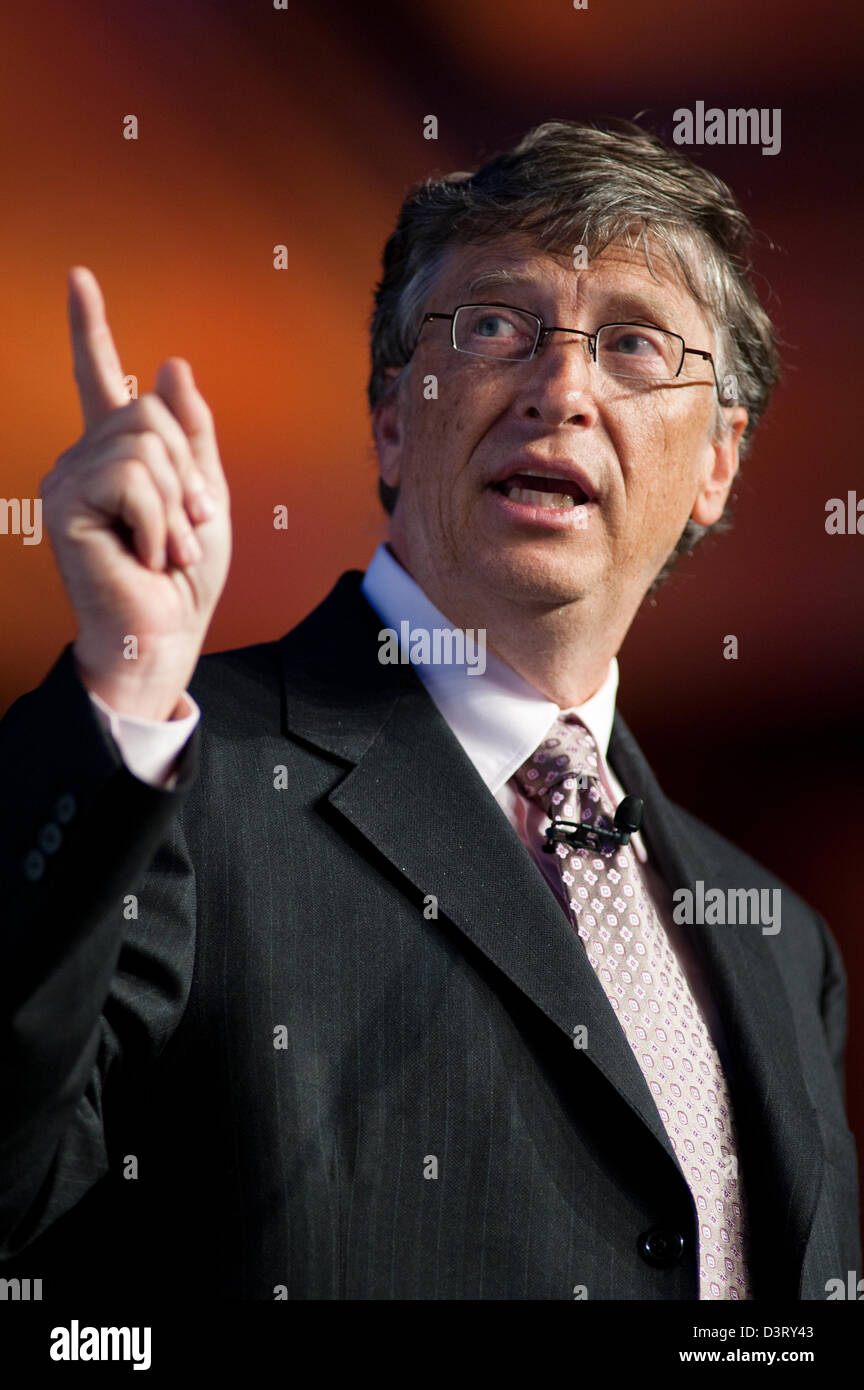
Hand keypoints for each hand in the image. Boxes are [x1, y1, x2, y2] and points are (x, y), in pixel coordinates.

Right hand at [40, 267, 231, 719]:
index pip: (99, 378)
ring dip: (176, 505)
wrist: (166, 634)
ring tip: (167, 548)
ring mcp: (67, 480)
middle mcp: (83, 459)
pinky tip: (148, 556)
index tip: (80, 278)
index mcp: (116, 455)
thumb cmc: (185, 577)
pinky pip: (133, 479)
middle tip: (186, 530)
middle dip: (187, 475)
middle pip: (148, 412)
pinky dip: (159, 522)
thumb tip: (171, 363)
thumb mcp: (205, 496)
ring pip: (145, 444)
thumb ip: (192, 434)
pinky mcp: (64, 505)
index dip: (92, 327)